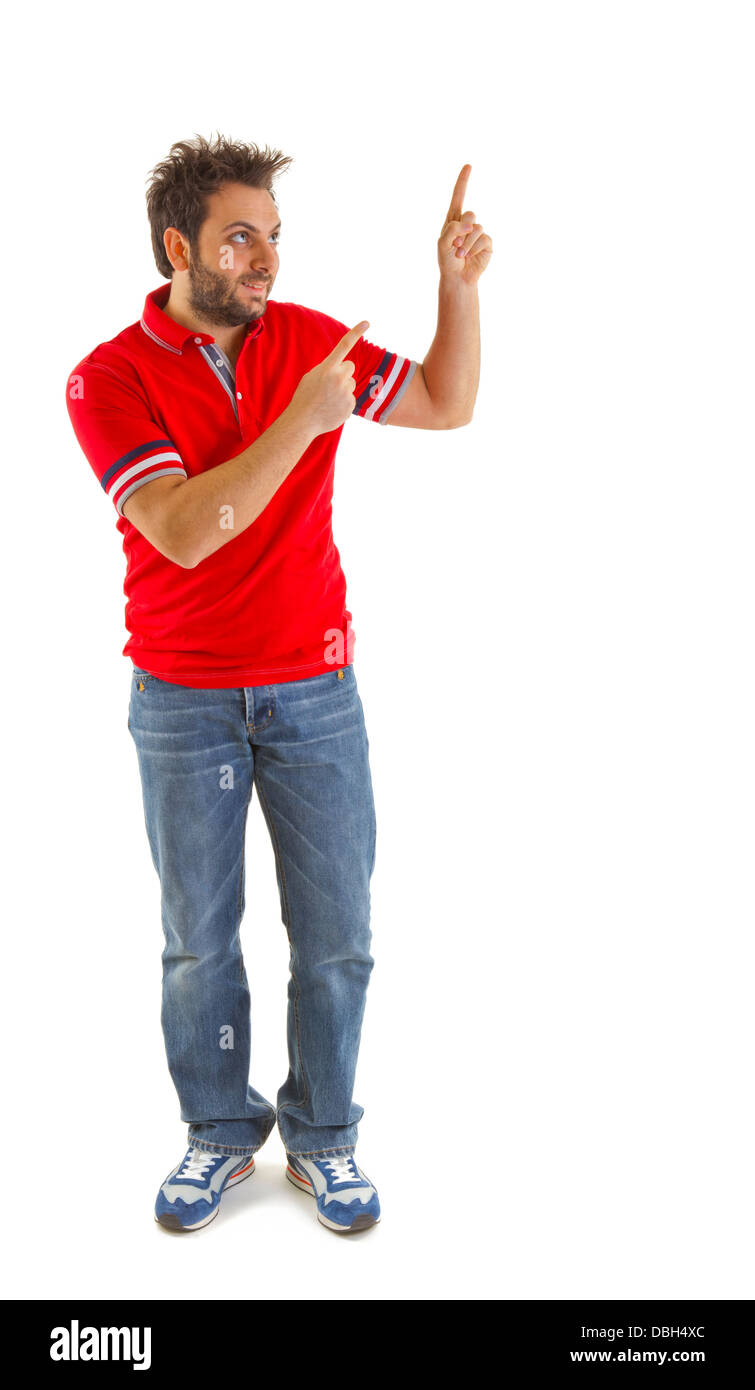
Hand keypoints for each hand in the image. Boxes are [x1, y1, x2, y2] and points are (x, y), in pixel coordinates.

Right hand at [287, 320, 369, 436]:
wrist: (303, 421)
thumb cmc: (305, 397)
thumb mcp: (312, 377)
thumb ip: (328, 369)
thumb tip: (343, 371)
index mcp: (327, 368)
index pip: (344, 346)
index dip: (356, 333)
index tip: (367, 322)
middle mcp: (339, 378)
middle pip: (350, 367)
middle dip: (343, 373)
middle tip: (330, 384)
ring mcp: (346, 392)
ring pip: (351, 384)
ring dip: (343, 389)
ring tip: (329, 399)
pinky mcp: (351, 405)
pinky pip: (351, 399)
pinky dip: (344, 402)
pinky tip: (332, 408)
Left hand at [438, 164, 492, 285]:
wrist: (457, 278)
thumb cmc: (447, 260)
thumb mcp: (443, 243)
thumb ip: (453, 229)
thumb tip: (471, 223)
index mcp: (453, 219)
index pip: (458, 196)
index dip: (463, 181)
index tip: (468, 165)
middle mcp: (467, 223)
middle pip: (470, 213)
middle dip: (463, 229)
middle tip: (456, 245)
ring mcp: (478, 232)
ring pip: (477, 228)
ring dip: (467, 243)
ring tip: (461, 254)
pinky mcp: (487, 243)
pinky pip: (484, 239)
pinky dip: (475, 249)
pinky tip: (470, 257)